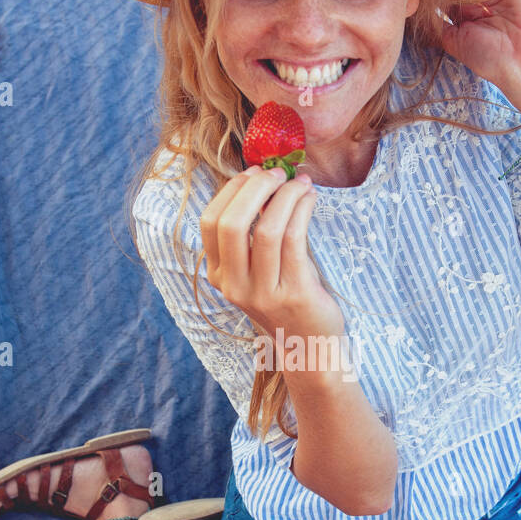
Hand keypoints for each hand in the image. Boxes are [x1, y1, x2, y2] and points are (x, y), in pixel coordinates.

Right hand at [199, 168, 345, 347]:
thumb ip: (250, 237)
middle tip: (277, 172)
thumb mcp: (256, 273)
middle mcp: (235, 286)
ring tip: (300, 182)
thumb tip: (260, 182)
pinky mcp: (294, 293)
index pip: (210, 223)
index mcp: (220, 276)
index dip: (231, 190)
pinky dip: (302, 210)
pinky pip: (294, 240)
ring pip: (267, 229)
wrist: (310, 347)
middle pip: (232, 223)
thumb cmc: (285, 300)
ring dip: (286, 196)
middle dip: (256, 188)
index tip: (253, 172)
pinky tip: (310, 199)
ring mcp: (263, 293)